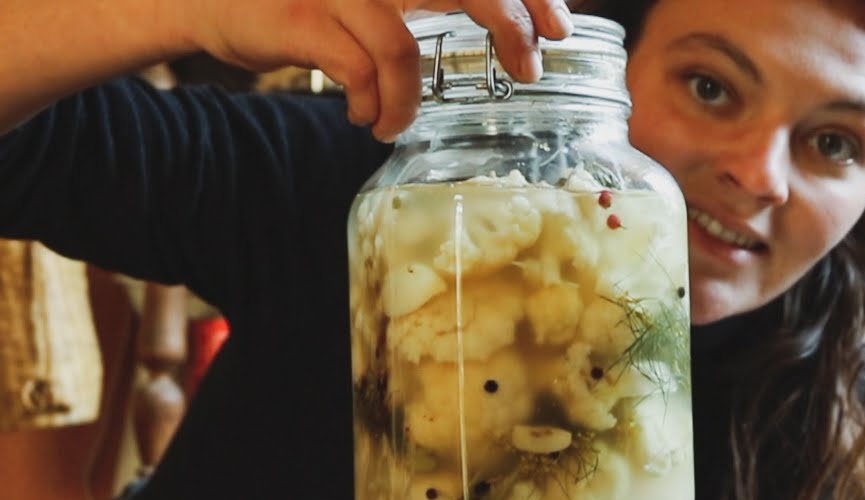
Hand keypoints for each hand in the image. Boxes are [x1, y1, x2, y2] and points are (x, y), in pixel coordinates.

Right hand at [187, 0, 573, 139]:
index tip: (559, 25)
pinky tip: (366, 116)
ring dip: (409, 100)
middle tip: (527, 69)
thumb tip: (502, 29)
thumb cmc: (305, 1)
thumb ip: (425, 2)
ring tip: (395, 122)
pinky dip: (374, 104)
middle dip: (508, 25)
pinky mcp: (304, 17)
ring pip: (404, 47)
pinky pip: (361, 72)